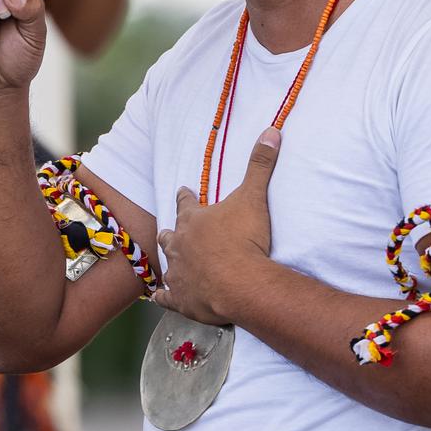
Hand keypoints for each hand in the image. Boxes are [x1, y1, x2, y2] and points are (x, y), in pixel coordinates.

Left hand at [155, 130, 279, 327]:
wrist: (241, 283)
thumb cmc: (245, 240)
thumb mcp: (254, 197)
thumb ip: (260, 165)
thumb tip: (271, 131)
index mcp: (194, 220)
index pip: (185, 202)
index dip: (185, 196)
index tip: (183, 190)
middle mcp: (180, 245)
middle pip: (169, 235)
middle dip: (170, 231)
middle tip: (169, 230)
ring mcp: (179, 274)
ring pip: (168, 265)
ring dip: (169, 262)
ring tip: (169, 262)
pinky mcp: (182, 299)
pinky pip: (166, 298)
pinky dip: (163, 296)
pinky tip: (160, 297)